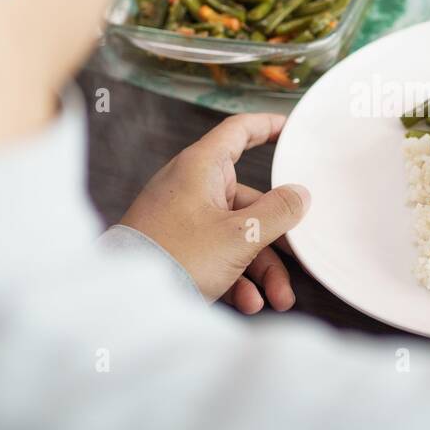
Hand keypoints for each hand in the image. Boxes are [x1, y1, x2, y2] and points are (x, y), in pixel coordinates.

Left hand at [119, 114, 309, 313]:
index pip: (238, 132)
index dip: (267, 126)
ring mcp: (184, 219)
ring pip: (237, 236)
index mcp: (202, 168)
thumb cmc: (178, 257)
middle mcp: (192, 188)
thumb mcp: (240, 235)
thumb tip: (300, 194)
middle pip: (250, 202)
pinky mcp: (178, 248)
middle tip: (299, 260)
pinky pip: (217, 256)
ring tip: (277, 298)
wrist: (129, 302)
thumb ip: (278, 212)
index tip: (291, 131)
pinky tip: (249, 303)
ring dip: (261, 269)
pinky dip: (236, 278)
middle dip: (276, 240)